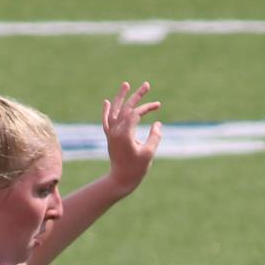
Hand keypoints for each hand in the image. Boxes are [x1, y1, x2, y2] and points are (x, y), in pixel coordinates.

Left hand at [102, 80, 162, 194]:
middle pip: (126, 108)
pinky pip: (106, 121)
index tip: (157, 106)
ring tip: (125, 84)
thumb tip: (158, 124)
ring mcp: (111, 134)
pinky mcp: (110, 138)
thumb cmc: (136, 169)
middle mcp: (116, 131)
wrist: (120, 180)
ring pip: (115, 111)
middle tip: (147, 84)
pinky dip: (107, 111)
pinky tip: (108, 102)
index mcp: (125, 134)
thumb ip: (154, 137)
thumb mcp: (149, 153)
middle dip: (137, 96)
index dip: (147, 107)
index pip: (135, 113)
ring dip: (120, 97)